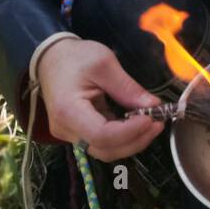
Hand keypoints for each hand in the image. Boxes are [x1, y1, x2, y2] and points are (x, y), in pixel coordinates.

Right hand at [37, 37, 163, 161]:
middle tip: (158, 123)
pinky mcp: (77, 133)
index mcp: (68, 111)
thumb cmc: (75, 57)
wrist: (51, 58)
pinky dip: (122, 137)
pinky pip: (102, 143)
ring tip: (151, 124)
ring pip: (105, 151)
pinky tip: (137, 124)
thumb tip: (153, 106)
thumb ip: (128, 88)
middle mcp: (66, 129)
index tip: (151, 118)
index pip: (102, 136)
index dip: (130, 132)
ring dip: (131, 141)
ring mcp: (70, 135)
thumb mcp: (104, 63)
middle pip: (105, 150)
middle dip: (136, 140)